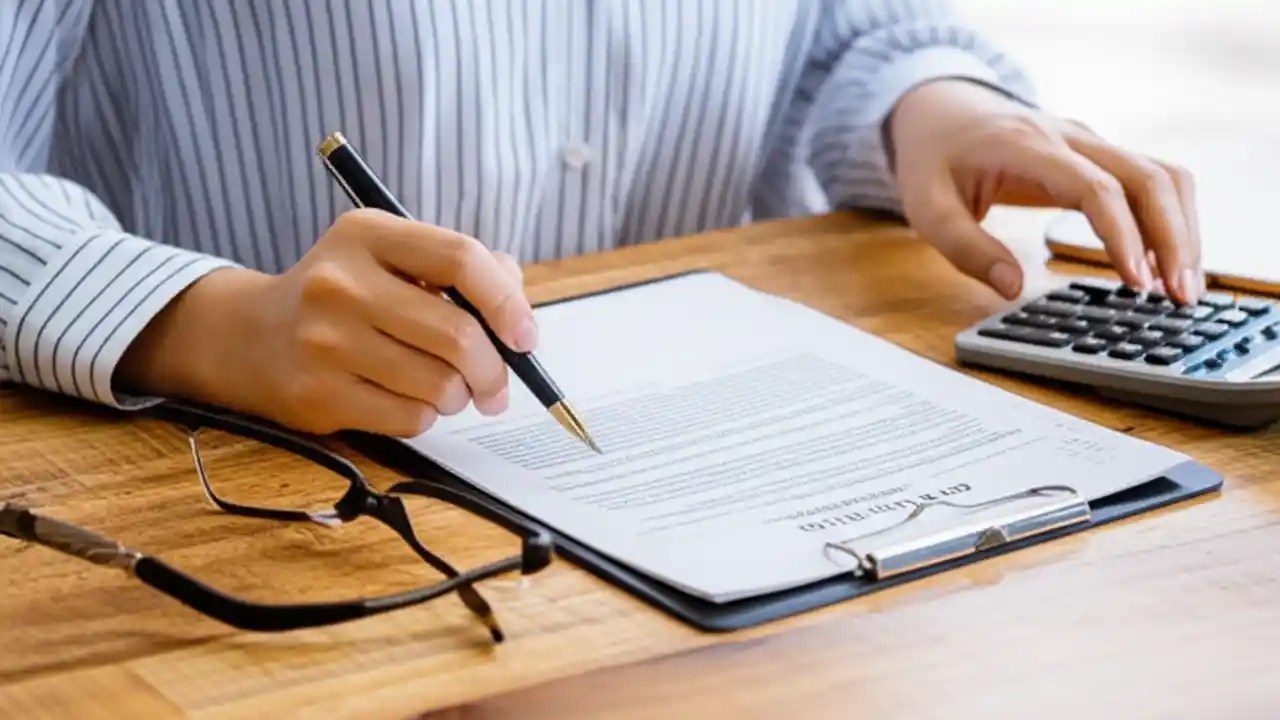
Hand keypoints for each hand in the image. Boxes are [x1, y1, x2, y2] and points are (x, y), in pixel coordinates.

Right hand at [117, 209, 536, 435]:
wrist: (251, 336)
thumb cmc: (346, 297)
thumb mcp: (391, 258)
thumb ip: (460, 269)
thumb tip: (518, 307)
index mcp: (367, 234)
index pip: (461, 258)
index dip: (507, 302)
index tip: (525, 336)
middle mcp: (340, 282)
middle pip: (457, 334)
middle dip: (493, 369)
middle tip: (497, 385)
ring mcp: (325, 340)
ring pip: (439, 384)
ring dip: (457, 395)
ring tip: (443, 387)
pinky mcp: (317, 394)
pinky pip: (410, 418)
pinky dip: (425, 416)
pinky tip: (404, 399)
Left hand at [888, 79, 1201, 303]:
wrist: (941, 109)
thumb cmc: (933, 158)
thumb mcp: (926, 206)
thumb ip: (964, 248)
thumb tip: (1013, 287)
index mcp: (1028, 146)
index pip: (1096, 188)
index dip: (1123, 235)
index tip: (1138, 281)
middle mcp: (1071, 137)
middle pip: (1148, 177)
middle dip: (1173, 236)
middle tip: (1181, 295)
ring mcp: (1090, 143)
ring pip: (1162, 175)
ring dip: (1181, 228)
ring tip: (1182, 286)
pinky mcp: (1098, 156)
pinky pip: (1151, 181)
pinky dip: (1169, 218)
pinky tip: (1166, 261)